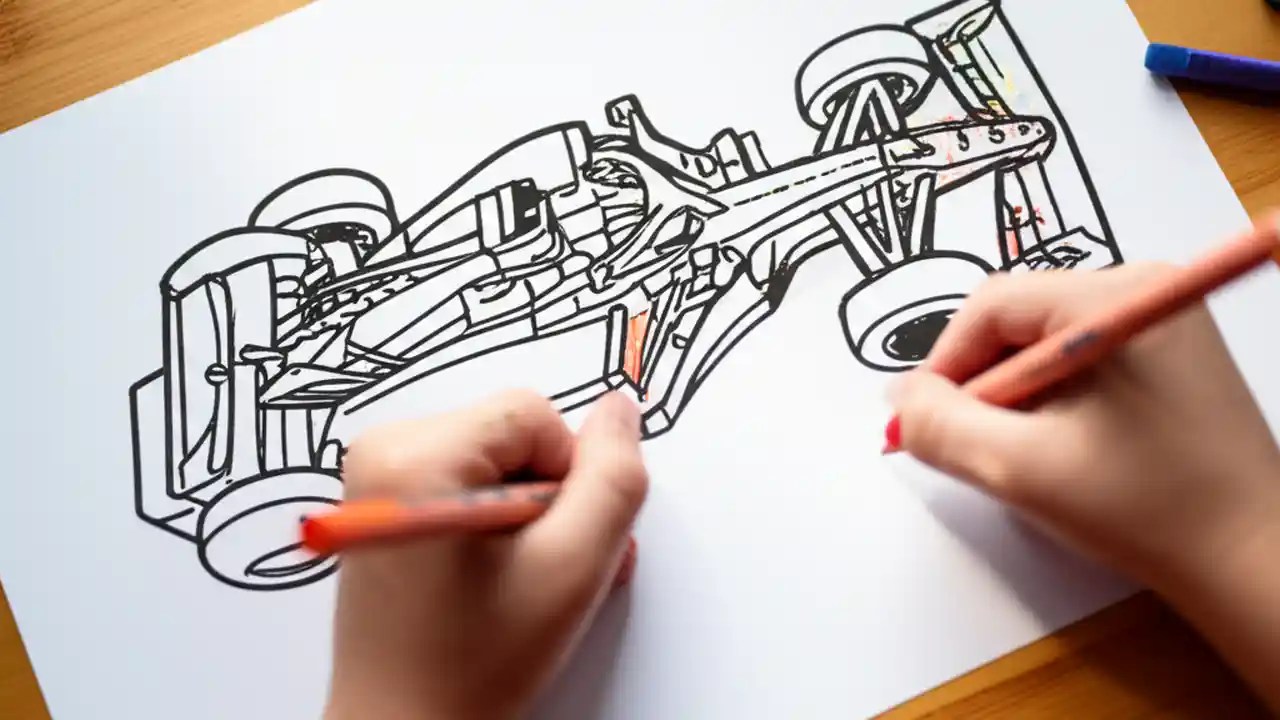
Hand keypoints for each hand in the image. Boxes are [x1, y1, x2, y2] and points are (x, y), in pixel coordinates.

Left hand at [323, 390, 647, 719]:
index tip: (553, 542)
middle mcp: (383, 451)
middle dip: (550, 498)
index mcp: (414, 455)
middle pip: (513, 435)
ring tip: (523, 580)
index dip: (569, 477)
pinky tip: (498, 575)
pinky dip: (498, 522)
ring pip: (498, 460)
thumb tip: (619, 409)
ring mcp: (378, 478)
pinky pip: (468, 481)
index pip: (534, 414)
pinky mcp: (386, 503)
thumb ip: (613, 478)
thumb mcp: (572, 567)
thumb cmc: (471, 663)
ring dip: (530, 515)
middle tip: (546, 569)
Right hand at [888, 264, 1279, 595]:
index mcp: (1116, 298)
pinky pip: (1078, 364)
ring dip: (1013, 399)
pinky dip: (1049, 403)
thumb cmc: (1149, 511)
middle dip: (980, 385)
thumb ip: (943, 427)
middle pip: (1017, 322)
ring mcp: (1161, 323)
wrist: (1252, 562)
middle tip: (967, 448)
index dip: (943, 365)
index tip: (921, 424)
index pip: (993, 307)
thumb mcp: (1021, 470)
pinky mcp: (1169, 358)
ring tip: (1017, 457)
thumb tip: (901, 400)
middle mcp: (1143, 291)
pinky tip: (1056, 451)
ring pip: (1043, 346)